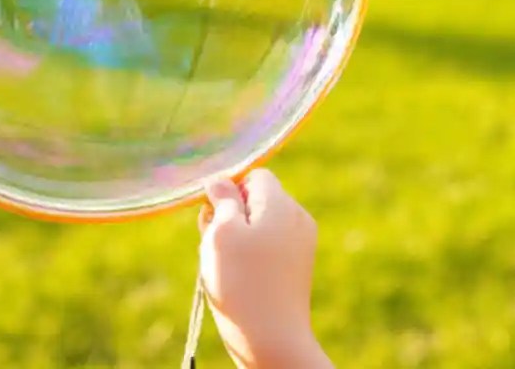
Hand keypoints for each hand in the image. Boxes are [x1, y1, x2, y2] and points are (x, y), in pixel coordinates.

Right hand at [198, 169, 332, 368]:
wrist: (272, 338)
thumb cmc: (241, 282)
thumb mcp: (222, 232)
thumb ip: (222, 199)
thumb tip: (221, 180)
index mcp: (281, 204)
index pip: (254, 176)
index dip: (229, 191)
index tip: (213, 217)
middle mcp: (297, 218)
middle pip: (257, 200)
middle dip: (231, 216)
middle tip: (215, 246)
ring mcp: (300, 244)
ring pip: (260, 225)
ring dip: (237, 238)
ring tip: (225, 267)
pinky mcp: (296, 267)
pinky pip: (269, 247)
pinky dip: (250, 256)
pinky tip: (238, 279)